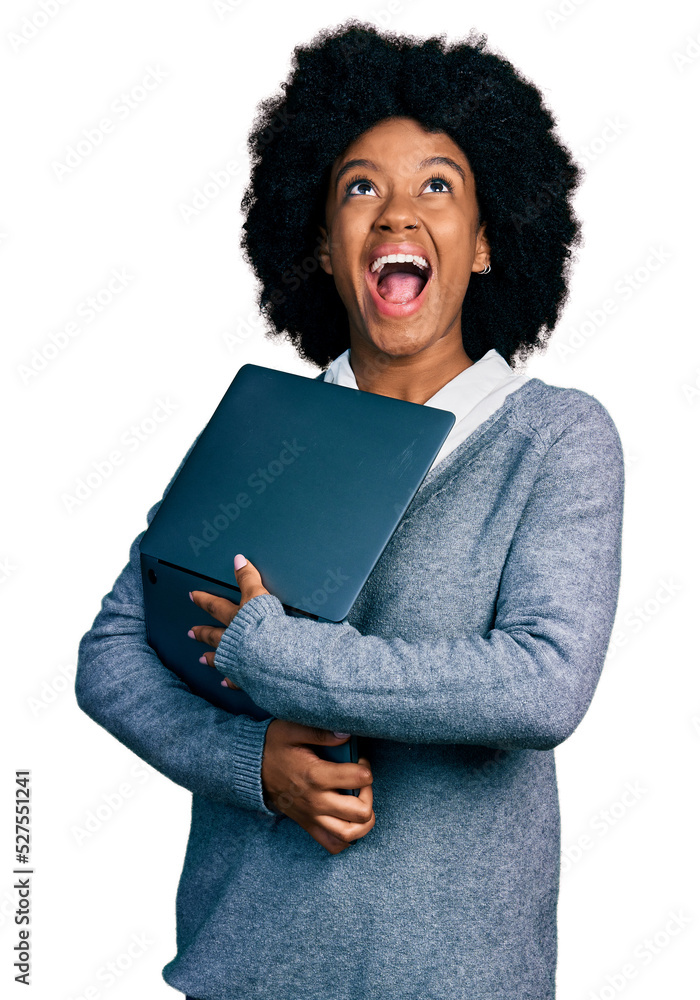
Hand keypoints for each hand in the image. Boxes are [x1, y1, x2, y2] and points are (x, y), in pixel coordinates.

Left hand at [188, 553, 268, 688]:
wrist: (274, 656)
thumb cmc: (271, 627)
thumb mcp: (261, 595)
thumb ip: (249, 577)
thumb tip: (238, 558)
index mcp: (238, 618)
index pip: (217, 605)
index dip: (205, 599)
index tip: (192, 595)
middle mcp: (233, 638)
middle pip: (213, 633)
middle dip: (202, 631)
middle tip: (191, 632)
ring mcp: (237, 659)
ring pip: (220, 657)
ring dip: (211, 656)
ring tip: (202, 658)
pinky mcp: (246, 676)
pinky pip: (235, 679)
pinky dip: (229, 681)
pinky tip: (224, 683)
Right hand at [262, 720, 374, 854]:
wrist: (249, 770)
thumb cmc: (272, 747)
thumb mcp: (292, 730)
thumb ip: (321, 732)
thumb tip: (347, 734)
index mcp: (315, 776)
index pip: (359, 778)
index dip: (366, 767)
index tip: (359, 759)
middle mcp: (316, 801)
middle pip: (361, 812)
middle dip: (369, 794)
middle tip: (361, 781)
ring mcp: (312, 817)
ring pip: (350, 835)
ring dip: (363, 820)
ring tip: (359, 802)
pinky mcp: (308, 825)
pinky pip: (333, 845)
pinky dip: (347, 838)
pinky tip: (348, 819)